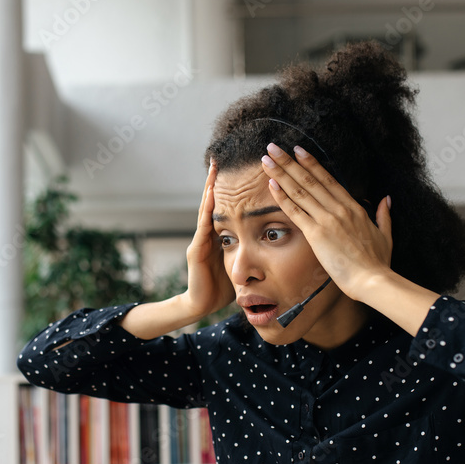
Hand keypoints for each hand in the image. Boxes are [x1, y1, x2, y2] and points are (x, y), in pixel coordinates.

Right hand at [180, 159, 234, 319]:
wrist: (201, 305)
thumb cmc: (220, 287)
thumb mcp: (238, 264)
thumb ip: (246, 251)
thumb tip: (268, 241)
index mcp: (218, 237)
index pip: (224, 207)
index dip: (229, 189)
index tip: (236, 168)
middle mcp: (207, 234)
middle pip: (212, 202)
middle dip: (216, 180)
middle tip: (220, 157)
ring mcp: (199, 240)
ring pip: (206, 209)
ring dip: (210, 188)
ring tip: (214, 169)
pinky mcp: (196, 250)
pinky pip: (203, 226)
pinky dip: (207, 209)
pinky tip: (211, 196)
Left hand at [261, 143, 392, 301]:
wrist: (372, 280)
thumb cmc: (378, 263)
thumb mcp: (386, 235)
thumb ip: (384, 215)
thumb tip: (386, 199)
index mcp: (354, 207)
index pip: (328, 179)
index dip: (311, 163)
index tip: (298, 150)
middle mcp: (339, 208)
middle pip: (310, 179)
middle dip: (289, 161)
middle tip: (273, 146)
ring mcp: (327, 219)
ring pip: (300, 190)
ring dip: (281, 173)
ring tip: (267, 159)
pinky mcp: (317, 234)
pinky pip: (296, 211)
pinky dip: (282, 196)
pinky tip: (271, 184)